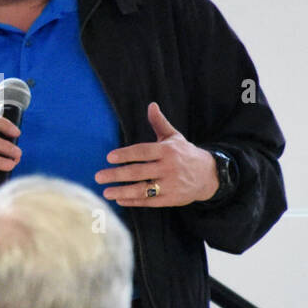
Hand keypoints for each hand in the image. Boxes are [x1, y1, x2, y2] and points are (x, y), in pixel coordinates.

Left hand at [95, 102, 217, 206]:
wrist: (209, 175)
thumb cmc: (185, 154)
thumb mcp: (174, 137)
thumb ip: (159, 122)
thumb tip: (151, 105)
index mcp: (167, 151)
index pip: (143, 151)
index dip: (126, 154)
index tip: (109, 157)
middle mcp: (169, 168)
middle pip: (139, 172)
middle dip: (117, 175)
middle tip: (99, 176)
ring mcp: (170, 185)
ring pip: (143, 189)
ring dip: (122, 192)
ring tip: (105, 193)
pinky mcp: (171, 199)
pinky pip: (149, 202)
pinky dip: (133, 201)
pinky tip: (119, 200)